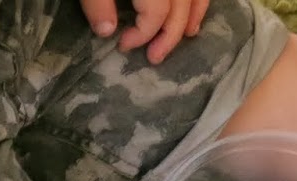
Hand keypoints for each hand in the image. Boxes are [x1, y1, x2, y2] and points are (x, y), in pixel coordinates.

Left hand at [80, 0, 208, 63]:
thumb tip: (107, 32)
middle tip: (155, 58)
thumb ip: (97, 3)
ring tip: (187, 36)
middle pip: (181, 5)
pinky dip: (199, 0)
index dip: (143, 33)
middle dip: (170, 34)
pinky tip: (194, 13)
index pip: (157, 12)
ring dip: (193, 15)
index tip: (123, 45)